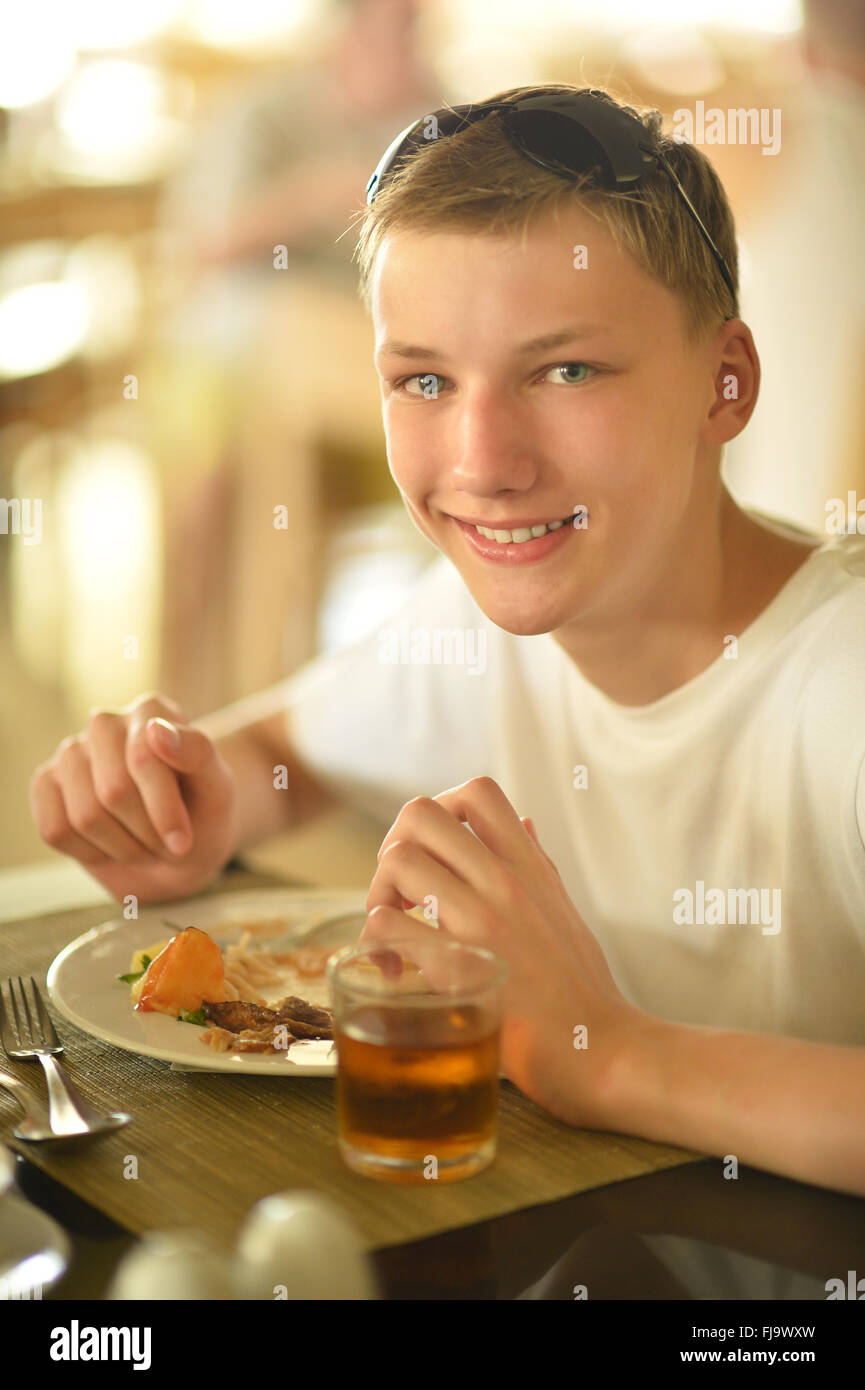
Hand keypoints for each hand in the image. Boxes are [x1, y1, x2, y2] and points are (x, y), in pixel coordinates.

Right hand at [29, 693, 237, 904]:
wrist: (178, 852)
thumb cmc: (202, 816)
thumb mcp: (218, 790)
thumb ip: (198, 754)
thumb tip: (156, 729)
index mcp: (152, 711)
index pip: (143, 759)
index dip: (164, 809)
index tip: (183, 842)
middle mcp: (106, 723)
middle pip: (113, 791)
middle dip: (145, 831)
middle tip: (166, 842)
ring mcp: (71, 753)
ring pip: (84, 816)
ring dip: (122, 847)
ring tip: (143, 844)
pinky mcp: (46, 784)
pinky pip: (54, 829)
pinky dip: (89, 853)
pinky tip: (110, 847)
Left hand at [360, 776, 643, 1129]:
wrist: (605, 1051)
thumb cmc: (585, 992)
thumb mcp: (565, 912)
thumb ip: (537, 866)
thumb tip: (523, 823)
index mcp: (528, 869)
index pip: (477, 792)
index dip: (439, 810)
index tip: (436, 855)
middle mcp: (504, 885)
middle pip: (419, 814)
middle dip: (394, 846)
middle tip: (402, 892)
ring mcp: (481, 923)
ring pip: (396, 861)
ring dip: (378, 895)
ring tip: (393, 933)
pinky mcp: (458, 969)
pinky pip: (388, 926)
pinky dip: (375, 941)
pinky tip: (392, 968)